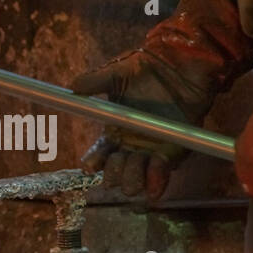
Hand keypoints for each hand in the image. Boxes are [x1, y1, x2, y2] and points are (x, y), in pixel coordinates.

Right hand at [73, 0, 252, 200]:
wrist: (180, 63)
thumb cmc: (147, 68)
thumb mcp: (117, 72)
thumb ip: (95, 81)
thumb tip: (73, 88)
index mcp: (114, 131)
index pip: (99, 155)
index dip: (94, 163)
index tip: (91, 166)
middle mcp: (131, 146)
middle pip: (116, 173)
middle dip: (115, 174)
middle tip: (118, 162)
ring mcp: (152, 151)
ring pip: (137, 178)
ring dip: (134, 180)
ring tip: (135, 172)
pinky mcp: (174, 152)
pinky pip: (162, 173)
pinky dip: (157, 181)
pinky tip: (153, 188)